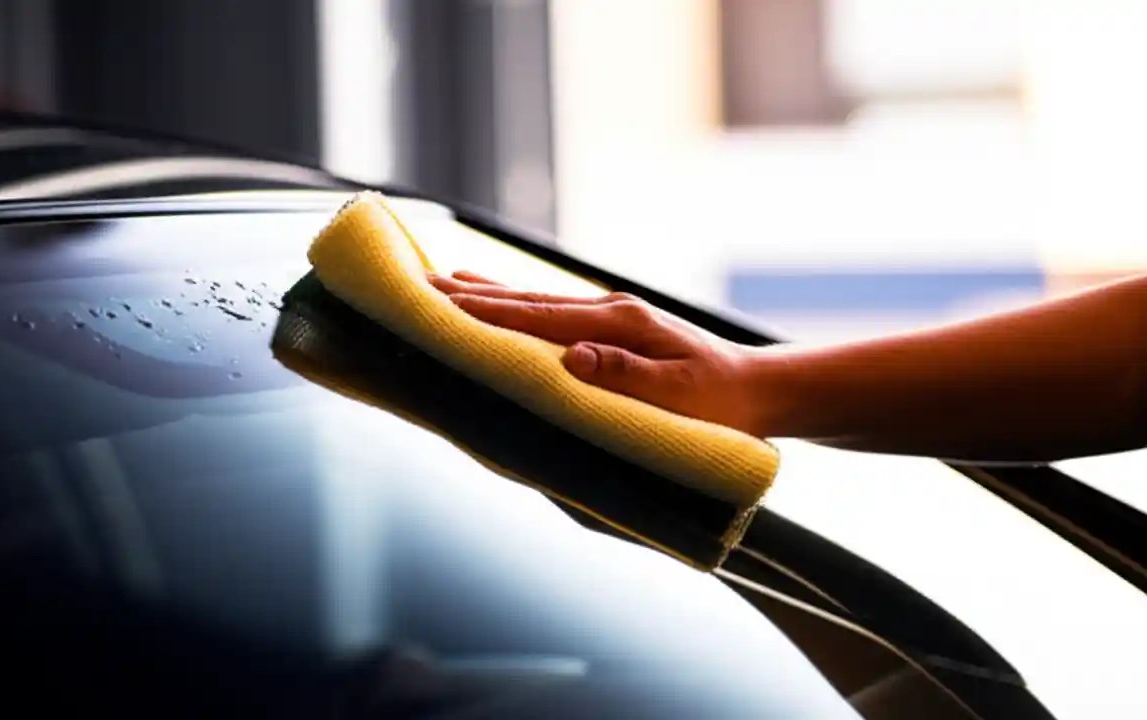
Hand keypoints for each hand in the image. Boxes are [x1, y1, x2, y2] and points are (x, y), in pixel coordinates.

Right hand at [429, 271, 772, 434]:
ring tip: (441, 280)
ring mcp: (610, 316)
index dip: (487, 313)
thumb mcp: (681, 396)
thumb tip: (572, 355)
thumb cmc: (722, 403)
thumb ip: (626, 375)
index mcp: (620, 325)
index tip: (439, 302)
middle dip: (471, 294)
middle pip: (527, 300)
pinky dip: (516, 304)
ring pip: (535, 301)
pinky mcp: (612, 328)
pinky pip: (551, 313)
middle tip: (418, 284)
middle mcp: (609, 312)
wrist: (761, 391)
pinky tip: (500, 298)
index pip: (540, 318)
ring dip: (488, 292)